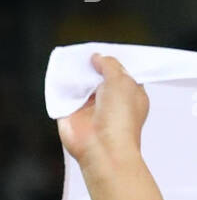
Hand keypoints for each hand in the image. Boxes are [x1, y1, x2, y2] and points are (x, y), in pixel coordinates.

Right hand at [56, 53, 149, 170]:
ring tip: (73, 62)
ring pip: (81, 82)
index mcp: (131, 95)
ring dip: (76, 74)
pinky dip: (62, 83)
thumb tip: (98, 58)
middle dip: (92, 66)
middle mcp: (112, 101)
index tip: (104, 51)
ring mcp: (91, 107)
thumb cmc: (120, 119)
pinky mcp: (73, 111)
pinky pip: (64, 92)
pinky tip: (62, 74)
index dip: (113, 63)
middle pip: (99, 76)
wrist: (102, 148)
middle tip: (85, 55)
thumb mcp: (121, 82)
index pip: (122, 74)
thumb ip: (110, 65)